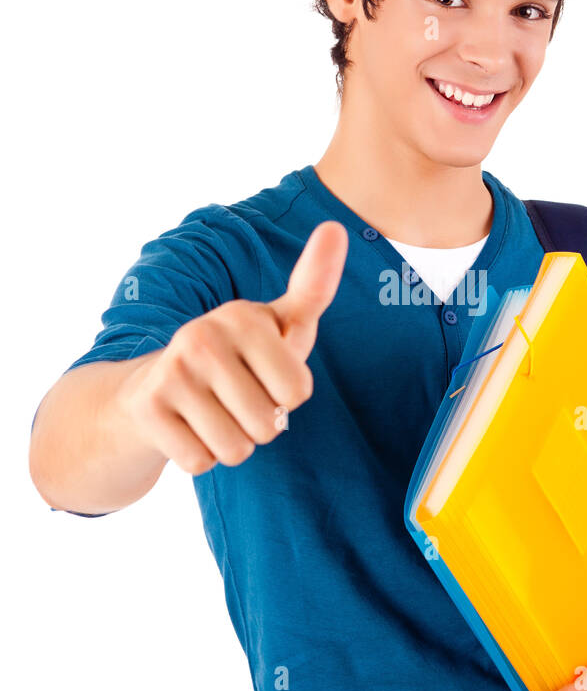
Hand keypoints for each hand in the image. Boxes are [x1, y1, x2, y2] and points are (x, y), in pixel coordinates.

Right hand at [118, 220, 348, 474]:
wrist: (151, 390)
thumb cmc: (238, 358)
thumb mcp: (280, 325)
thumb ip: (313, 286)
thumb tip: (336, 227)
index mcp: (244, 315)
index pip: (298, 391)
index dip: (288, 396)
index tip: (266, 374)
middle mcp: (204, 334)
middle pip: (269, 425)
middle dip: (260, 426)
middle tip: (235, 400)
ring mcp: (172, 370)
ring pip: (236, 449)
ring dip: (231, 444)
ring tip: (212, 414)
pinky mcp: (147, 407)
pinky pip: (200, 462)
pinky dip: (199, 457)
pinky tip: (186, 428)